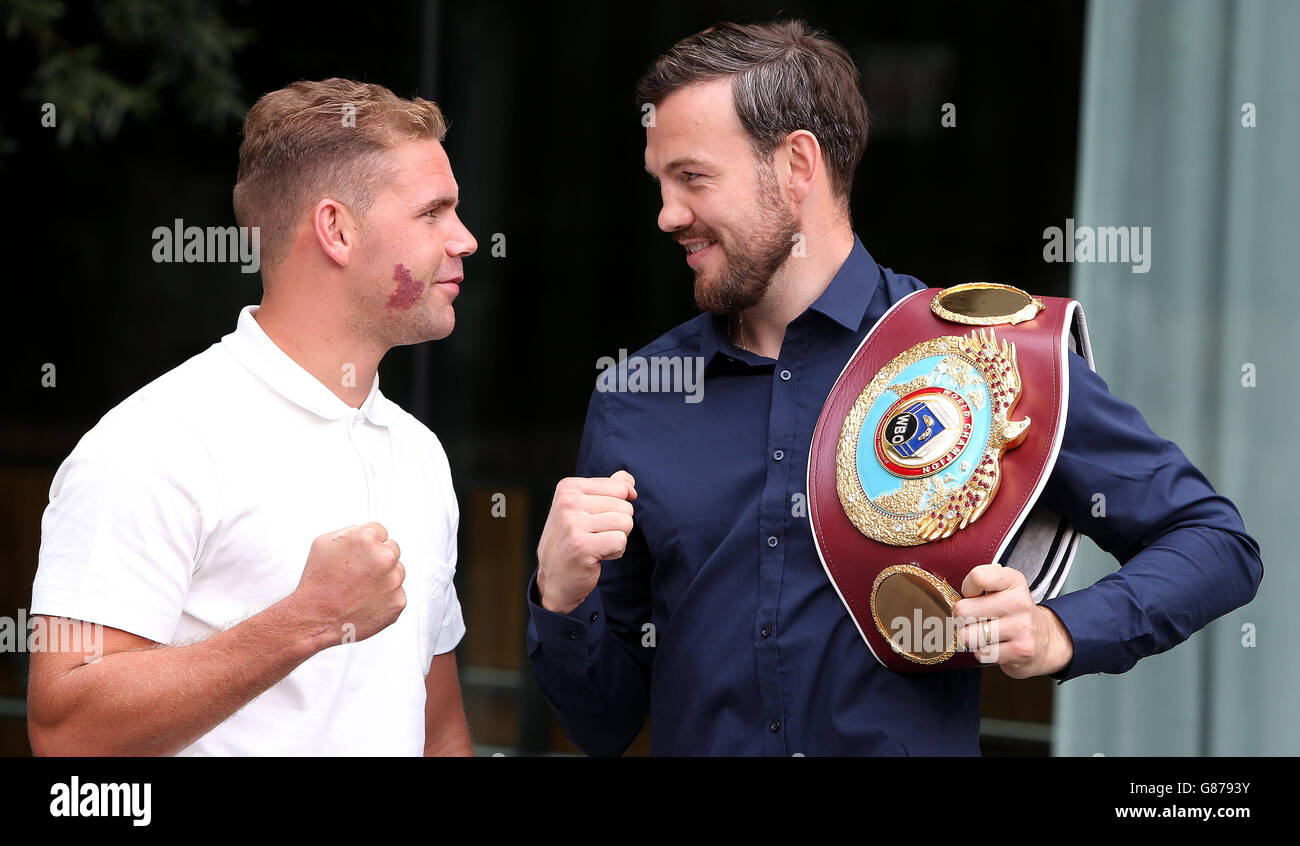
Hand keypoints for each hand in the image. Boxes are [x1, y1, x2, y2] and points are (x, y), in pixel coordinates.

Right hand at [291, 522, 406, 646]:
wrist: (315, 619)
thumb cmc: (317, 583)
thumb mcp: (323, 544)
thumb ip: (350, 532)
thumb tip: (365, 532)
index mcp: (366, 538)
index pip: (380, 532)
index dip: (367, 545)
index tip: (358, 555)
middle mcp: (384, 557)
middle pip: (391, 550)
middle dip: (377, 559)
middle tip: (357, 574)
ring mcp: (393, 580)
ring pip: (396, 572)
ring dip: (384, 578)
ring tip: (359, 590)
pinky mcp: (398, 601)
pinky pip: (396, 594)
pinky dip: (384, 598)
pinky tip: (365, 602)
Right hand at [536, 471, 636, 614]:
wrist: (555, 577)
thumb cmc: (573, 539)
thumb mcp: (584, 507)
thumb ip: (608, 489)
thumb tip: (629, 482)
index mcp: (568, 487)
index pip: (620, 487)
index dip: (618, 507)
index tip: (596, 519)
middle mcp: (568, 502)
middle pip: (625, 507)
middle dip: (618, 525)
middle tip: (595, 536)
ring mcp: (572, 524)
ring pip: (625, 523)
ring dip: (617, 539)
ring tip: (596, 545)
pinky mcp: (581, 546)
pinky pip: (620, 541)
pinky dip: (615, 552)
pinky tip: (597, 556)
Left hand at [950, 563, 1073, 678]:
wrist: (1045, 640)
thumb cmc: (1012, 612)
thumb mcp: (1001, 588)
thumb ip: (978, 586)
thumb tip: (953, 604)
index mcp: (1013, 580)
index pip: (977, 577)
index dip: (967, 589)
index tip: (974, 595)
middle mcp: (1019, 601)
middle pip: (963, 610)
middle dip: (962, 618)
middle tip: (975, 620)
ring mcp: (1022, 626)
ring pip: (968, 635)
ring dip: (972, 638)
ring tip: (985, 634)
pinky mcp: (1021, 650)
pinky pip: (981, 653)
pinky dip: (983, 652)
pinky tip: (997, 646)